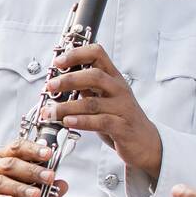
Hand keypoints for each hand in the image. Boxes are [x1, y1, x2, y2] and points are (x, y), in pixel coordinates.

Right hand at [0, 139, 68, 196]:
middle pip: (10, 164)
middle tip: (48, 177)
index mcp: (2, 158)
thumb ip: (45, 188)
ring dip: (19, 188)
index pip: (16, 147)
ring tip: (35, 194)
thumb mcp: (28, 190)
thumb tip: (62, 185)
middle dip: (32, 170)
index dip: (33, 149)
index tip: (48, 154)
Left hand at [44, 44, 161, 181]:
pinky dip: (82, 121)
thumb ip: (85, 88)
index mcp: (113, 78)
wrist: (145, 142)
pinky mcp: (123, 127)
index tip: (58, 62)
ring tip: (50, 112)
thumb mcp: (103, 98)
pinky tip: (68, 122)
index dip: (77, 54)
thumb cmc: (119, 118)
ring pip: (93, 103)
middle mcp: (119, 89)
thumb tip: (58, 81)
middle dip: (69, 80)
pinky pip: (100, 122)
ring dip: (67, 107)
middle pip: (94, 76)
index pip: (98, 54)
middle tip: (50, 86)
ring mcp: (122, 108)